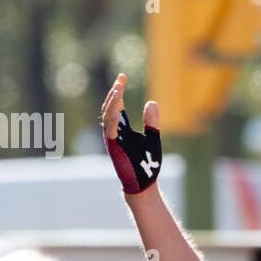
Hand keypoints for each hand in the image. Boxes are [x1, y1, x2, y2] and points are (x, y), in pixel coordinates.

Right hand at [100, 73, 163, 194]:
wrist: (144, 183)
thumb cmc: (147, 164)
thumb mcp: (152, 138)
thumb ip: (151, 121)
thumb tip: (152, 102)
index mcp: (122, 130)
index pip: (117, 106)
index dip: (118, 91)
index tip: (122, 77)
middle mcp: (114, 132)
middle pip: (110, 108)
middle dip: (114, 93)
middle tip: (121, 79)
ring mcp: (112, 139)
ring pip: (107, 116)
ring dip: (112, 102)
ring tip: (119, 89)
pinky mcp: (114, 146)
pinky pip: (110, 128)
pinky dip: (113, 116)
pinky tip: (118, 104)